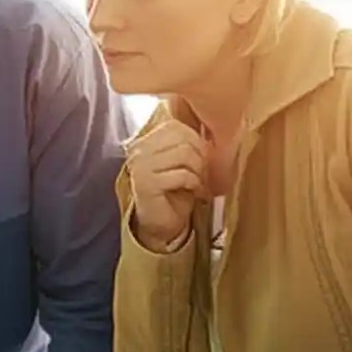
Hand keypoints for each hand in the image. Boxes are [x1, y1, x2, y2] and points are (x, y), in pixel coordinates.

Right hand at [125, 116, 206, 252]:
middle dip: (201, 156)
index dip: (196, 140)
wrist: (160, 225)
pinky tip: (196, 193)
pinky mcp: (147, 184)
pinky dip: (195, 184)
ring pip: (184, 154)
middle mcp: (139, 150)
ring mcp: (140, 166)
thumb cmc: (174, 192)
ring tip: (200, 183)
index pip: (175, 126)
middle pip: (183, 138)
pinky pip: (182, 175)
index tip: (202, 158)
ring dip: (199, 171)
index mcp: (146, 141)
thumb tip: (212, 131)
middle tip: (204, 173)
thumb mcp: (182, 163)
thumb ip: (188, 145)